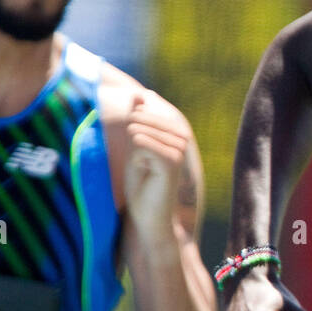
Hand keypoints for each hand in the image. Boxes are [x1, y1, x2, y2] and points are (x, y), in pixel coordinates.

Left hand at [123, 92, 190, 244]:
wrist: (149, 216)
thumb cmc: (141, 184)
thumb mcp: (137, 148)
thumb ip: (139, 121)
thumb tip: (140, 94)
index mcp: (175, 132)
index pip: (148, 109)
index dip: (133, 120)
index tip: (138, 150)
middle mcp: (181, 139)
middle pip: (144, 116)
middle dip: (131, 132)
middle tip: (139, 160)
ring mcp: (178, 150)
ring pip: (141, 130)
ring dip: (133, 148)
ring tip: (143, 167)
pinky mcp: (171, 162)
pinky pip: (143, 144)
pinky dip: (136, 155)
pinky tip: (144, 169)